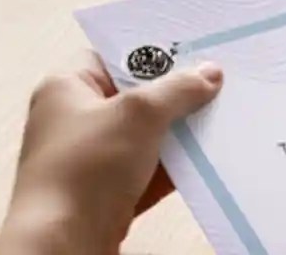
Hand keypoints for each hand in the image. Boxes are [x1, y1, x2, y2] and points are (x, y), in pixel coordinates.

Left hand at [0, 53, 222, 254]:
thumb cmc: (88, 167)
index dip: (149, 52)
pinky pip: (146, 169)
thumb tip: (210, 72)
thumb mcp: (140, 114)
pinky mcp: (105, 193)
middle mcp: (74, 120)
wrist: (64, 244)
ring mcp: (89, 159)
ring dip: (178, 132)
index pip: (111, 56)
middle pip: (133, 96)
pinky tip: (208, 159)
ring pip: (144, 135)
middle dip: (174, 94)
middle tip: (216, 84)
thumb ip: (178, 89)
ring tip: (221, 119)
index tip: (191, 50)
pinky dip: (173, 165)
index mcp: (65, 88)